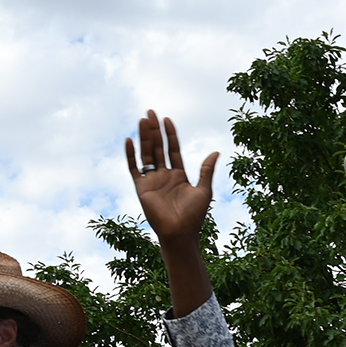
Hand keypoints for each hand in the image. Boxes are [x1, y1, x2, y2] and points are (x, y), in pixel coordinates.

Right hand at [125, 110, 218, 246]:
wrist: (180, 233)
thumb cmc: (194, 216)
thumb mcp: (204, 190)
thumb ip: (206, 170)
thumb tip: (216, 152)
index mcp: (179, 175)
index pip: (173, 149)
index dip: (170, 134)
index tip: (167, 119)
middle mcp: (164, 176)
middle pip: (157, 148)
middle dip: (154, 130)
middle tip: (150, 112)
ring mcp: (152, 181)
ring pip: (146, 154)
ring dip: (144, 137)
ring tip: (142, 120)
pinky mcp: (141, 188)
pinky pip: (134, 169)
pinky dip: (130, 155)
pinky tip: (129, 140)